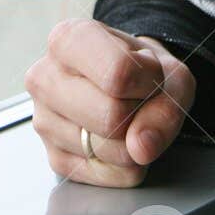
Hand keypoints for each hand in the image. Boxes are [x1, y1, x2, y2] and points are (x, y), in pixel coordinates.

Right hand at [24, 18, 195, 186]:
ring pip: (107, 150)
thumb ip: (165, 108)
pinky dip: (125, 165)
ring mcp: (43, 120)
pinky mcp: (53, 157)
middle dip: (140, 115)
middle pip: (111, 116)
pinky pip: (105, 175)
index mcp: (68, 39)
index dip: (150, 82)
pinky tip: (118, 141)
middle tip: (136, 99)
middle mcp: (44, 77)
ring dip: (133, 143)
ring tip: (125, 117)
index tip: (149, 75)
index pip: (118, 73)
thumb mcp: (172, 75)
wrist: (131, 83)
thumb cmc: (145, 72)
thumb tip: (140, 148)